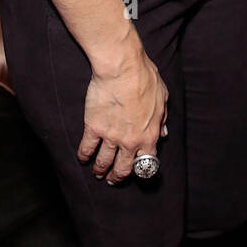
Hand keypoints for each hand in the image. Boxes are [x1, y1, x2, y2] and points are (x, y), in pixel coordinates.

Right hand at [77, 45, 167, 183]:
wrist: (123, 68)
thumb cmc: (144, 78)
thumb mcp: (162, 98)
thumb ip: (162, 119)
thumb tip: (163, 133)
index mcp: (149, 135)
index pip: (147, 163)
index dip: (140, 169)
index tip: (135, 169)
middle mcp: (130, 141)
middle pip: (123, 168)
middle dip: (117, 176)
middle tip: (112, 179)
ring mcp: (111, 136)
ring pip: (104, 162)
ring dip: (100, 170)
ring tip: (97, 172)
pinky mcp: (94, 128)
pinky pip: (87, 148)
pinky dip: (84, 155)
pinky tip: (82, 158)